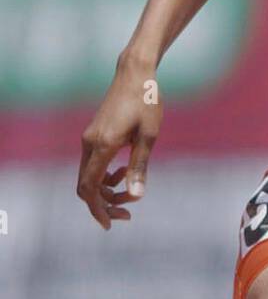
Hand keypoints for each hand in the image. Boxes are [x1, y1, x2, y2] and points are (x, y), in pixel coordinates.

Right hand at [77, 55, 162, 229]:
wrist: (135, 74)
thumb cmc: (146, 102)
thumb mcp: (149, 135)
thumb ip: (140, 166)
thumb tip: (136, 196)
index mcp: (102, 145)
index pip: (90, 187)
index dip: (97, 209)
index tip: (110, 224)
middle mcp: (90, 143)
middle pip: (86, 186)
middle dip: (104, 204)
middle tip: (128, 214)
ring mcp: (89, 139)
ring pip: (89, 176)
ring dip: (106, 191)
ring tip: (131, 196)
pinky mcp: (94, 135)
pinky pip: (93, 165)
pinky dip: (105, 176)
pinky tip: (124, 172)